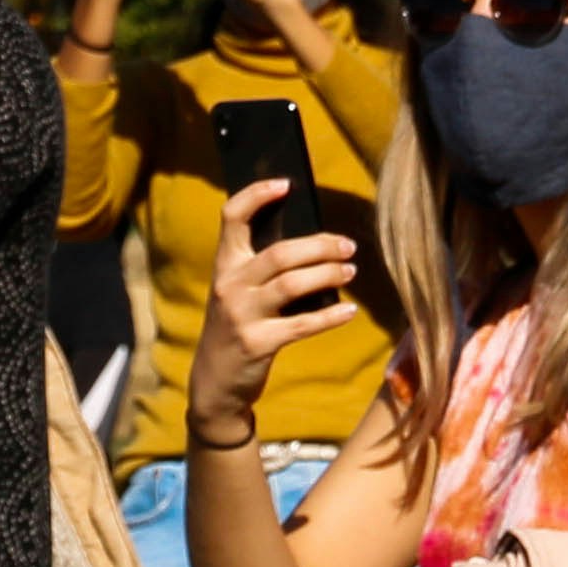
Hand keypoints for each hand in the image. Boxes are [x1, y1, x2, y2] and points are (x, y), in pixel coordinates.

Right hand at [182, 178, 362, 444]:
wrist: (215, 382)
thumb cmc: (236, 327)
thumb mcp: (238, 293)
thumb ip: (261, 270)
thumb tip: (313, 246)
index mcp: (224, 266)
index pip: (232, 218)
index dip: (256, 196)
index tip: (286, 184)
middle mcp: (229, 285)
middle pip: (278, 253)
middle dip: (319, 246)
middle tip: (348, 245)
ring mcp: (241, 315)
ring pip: (292, 284)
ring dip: (327, 275)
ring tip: (351, 271)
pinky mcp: (258, 343)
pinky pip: (301, 325)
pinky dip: (330, 317)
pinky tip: (350, 312)